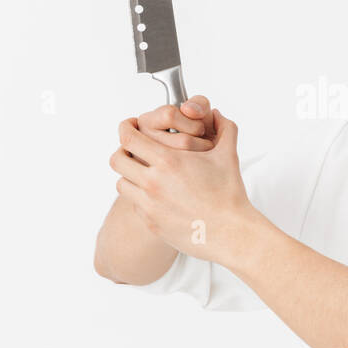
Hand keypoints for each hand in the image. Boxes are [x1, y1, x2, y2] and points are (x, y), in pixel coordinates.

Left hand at [109, 107, 256, 264]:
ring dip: (130, 175)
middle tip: (133, 149)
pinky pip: (134, 204)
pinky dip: (141, 196)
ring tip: (146, 173)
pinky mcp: (151, 222)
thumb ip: (224, 128)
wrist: (230, 233)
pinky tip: (158, 194)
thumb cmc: (229, 195)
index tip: (130, 126)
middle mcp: (154, 183)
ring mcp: (149, 205)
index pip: (129, 137)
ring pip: (121, 183)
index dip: (126, 127)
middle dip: (123, 151)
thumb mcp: (228, 155)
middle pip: (117, 160)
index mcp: (169, 161)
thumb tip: (217, 114)